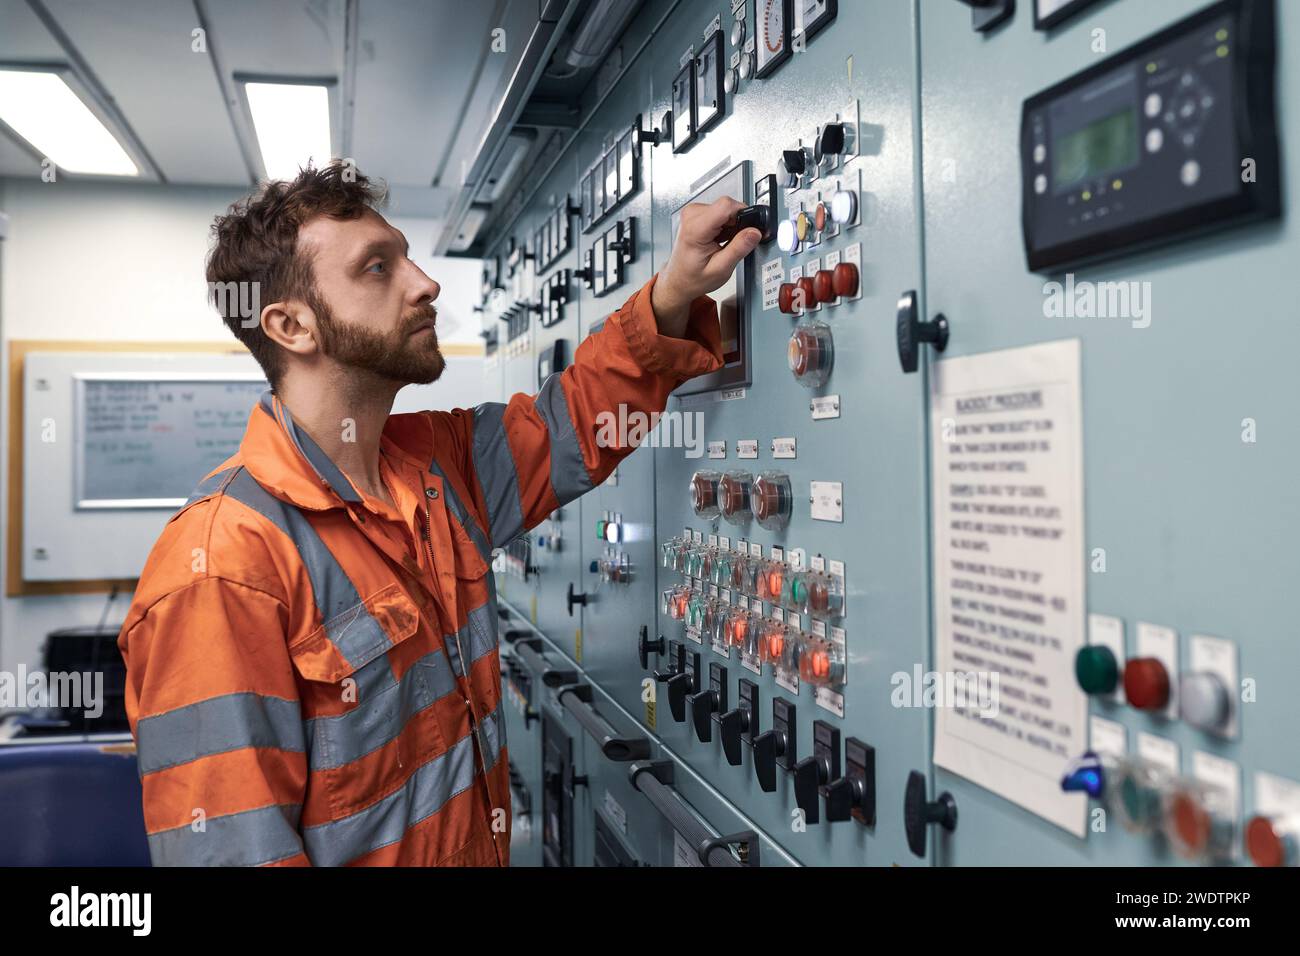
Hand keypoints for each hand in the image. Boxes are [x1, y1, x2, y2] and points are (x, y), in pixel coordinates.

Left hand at [651, 196, 761, 335]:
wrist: (679, 280)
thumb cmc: (694, 277)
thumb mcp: (721, 269)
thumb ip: (739, 248)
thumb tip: (754, 232)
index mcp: (695, 228)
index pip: (726, 205)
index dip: (742, 216)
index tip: (747, 230)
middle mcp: (691, 215)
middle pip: (727, 206)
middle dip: (736, 224)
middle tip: (732, 243)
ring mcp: (692, 212)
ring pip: (725, 208)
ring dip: (730, 225)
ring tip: (723, 242)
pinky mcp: (696, 213)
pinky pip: (719, 211)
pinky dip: (724, 224)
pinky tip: (719, 238)